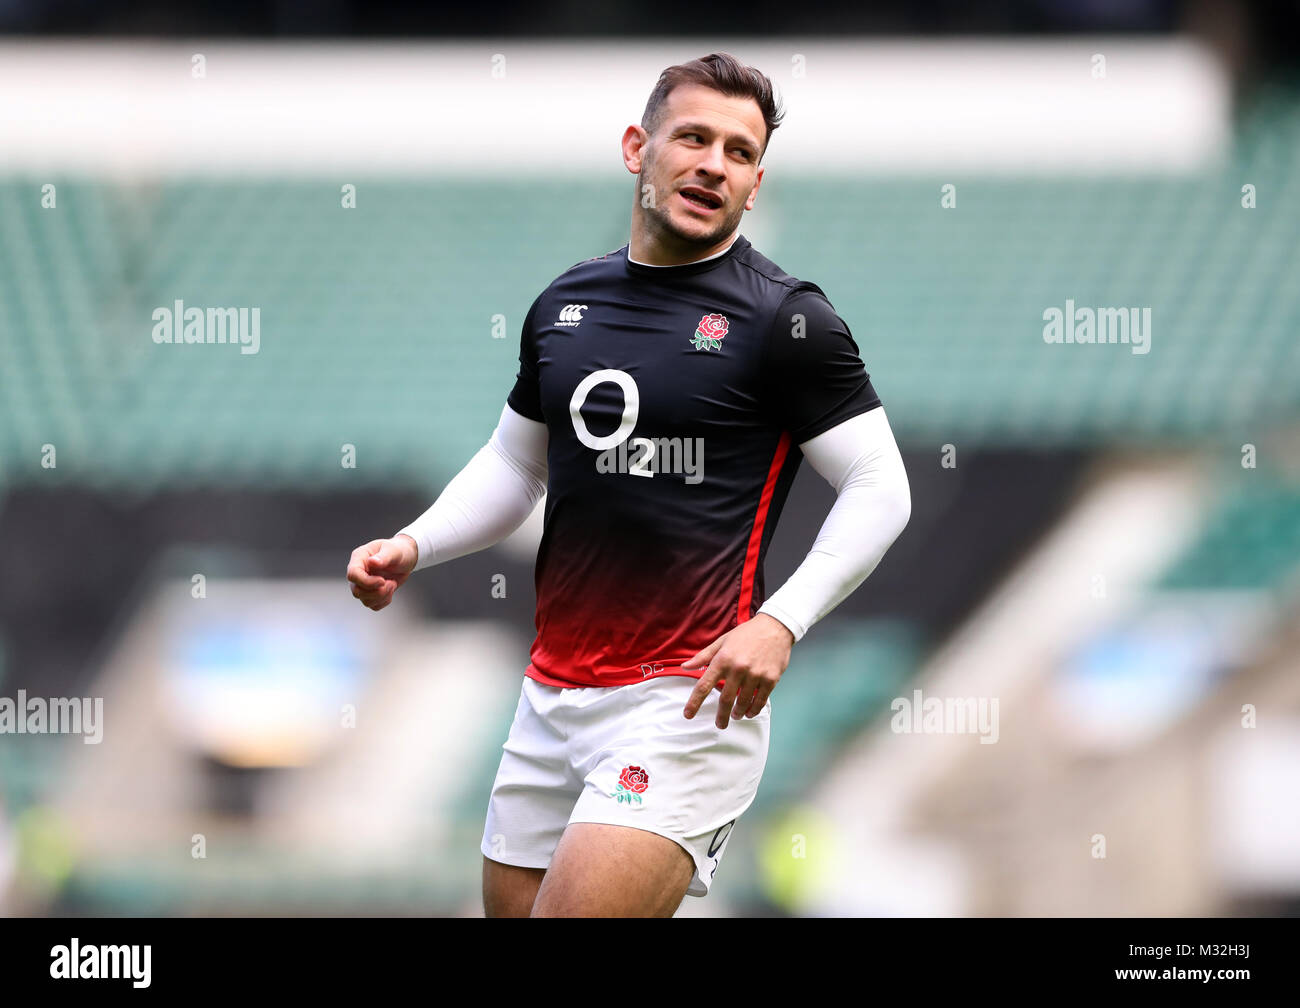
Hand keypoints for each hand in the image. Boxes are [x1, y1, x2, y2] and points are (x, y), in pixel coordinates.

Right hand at [347, 534, 417, 609]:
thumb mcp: (393, 550)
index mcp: (359, 558)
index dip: (367, 582)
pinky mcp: (371, 593)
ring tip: (392, 583)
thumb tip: (372, 562)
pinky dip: (384, 601)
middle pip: (357, 591)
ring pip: (365, 600)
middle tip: (391, 583)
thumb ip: (383, 557)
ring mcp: (363, 584)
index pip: (353, 574)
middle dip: (376, 592)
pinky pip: (373, 605)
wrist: (406, 558)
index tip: (382, 581)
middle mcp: (358, 572)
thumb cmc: (398, 550)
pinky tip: (391, 590)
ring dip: (382, 596)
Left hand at [680, 614, 794, 728]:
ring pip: (743, 703)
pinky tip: (750, 712)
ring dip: (738, 713)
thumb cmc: (746, 634)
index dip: (694, 702)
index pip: (704, 685)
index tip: (688, 715)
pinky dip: (754, 710)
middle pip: (725, 700)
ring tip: (735, 715)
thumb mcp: (722, 641)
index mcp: (723, 659)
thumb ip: (703, 656)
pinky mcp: (770, 679)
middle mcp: (738, 668)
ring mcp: (755, 674)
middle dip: (720, 716)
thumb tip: (685, 667)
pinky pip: (760, 700)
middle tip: (719, 725)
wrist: (775, 627)